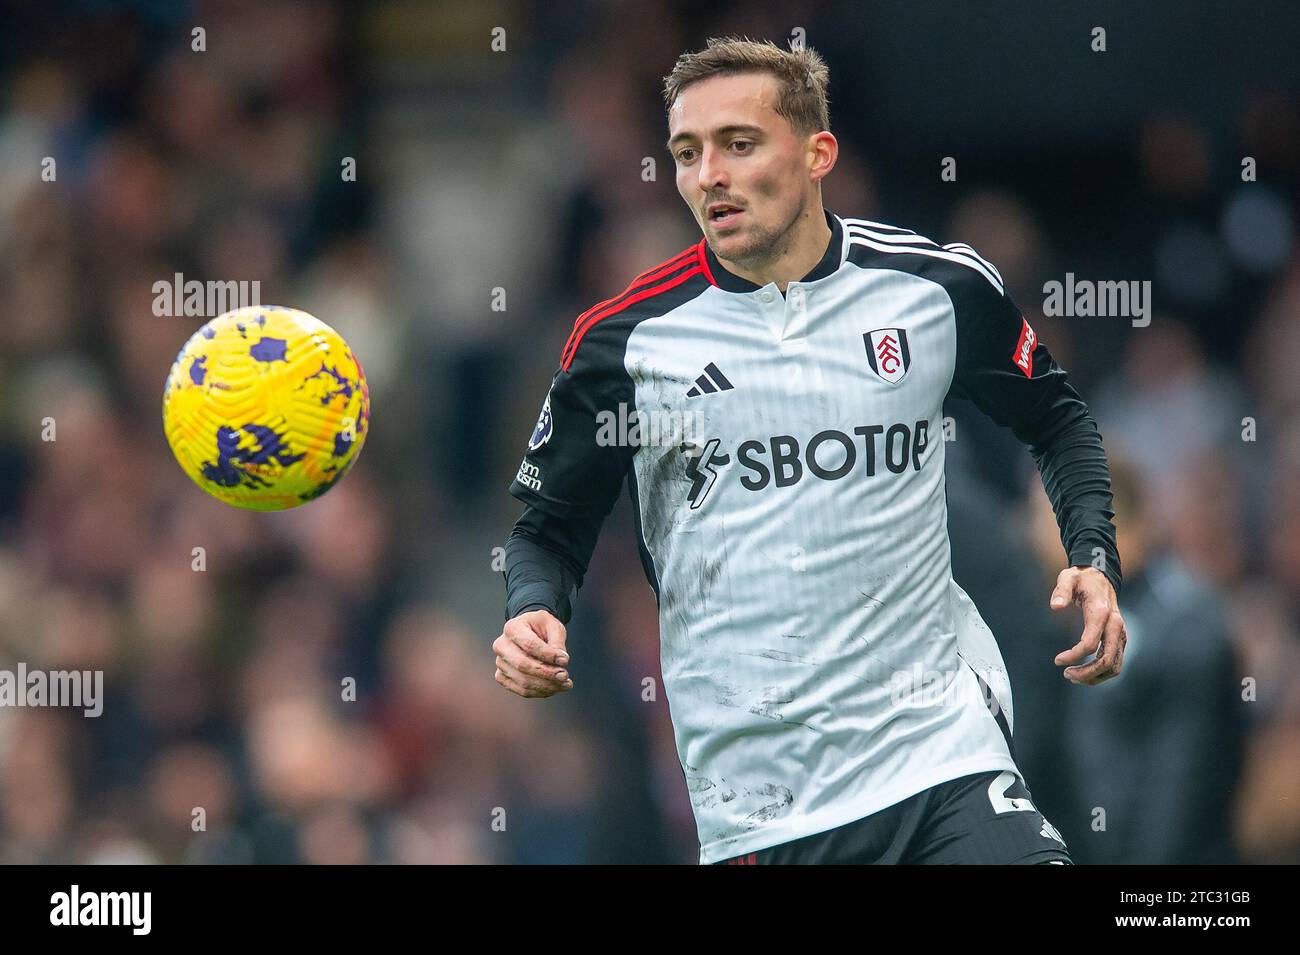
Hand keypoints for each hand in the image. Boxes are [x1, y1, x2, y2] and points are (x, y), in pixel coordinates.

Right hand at [493, 608, 572, 698]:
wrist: (531, 632)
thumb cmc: (541, 627)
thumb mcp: (553, 626)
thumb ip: (558, 642)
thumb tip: (561, 661)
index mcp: (512, 628)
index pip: (529, 645)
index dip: (548, 655)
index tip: (565, 660)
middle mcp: (502, 646)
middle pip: (523, 665)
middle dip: (547, 673)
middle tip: (565, 675)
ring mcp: (500, 663)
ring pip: (523, 681)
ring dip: (547, 686)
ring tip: (565, 684)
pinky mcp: (503, 677)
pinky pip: (521, 690)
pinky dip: (540, 692)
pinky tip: (554, 688)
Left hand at [1050, 566, 1125, 684]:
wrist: (1100, 577)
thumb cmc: (1081, 579)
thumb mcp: (1067, 578)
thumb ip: (1061, 591)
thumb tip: (1056, 606)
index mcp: (1102, 613)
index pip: (1090, 644)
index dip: (1073, 656)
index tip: (1057, 661)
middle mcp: (1116, 625)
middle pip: (1107, 660)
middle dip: (1087, 673)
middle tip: (1066, 675)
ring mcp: (1120, 633)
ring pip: (1115, 665)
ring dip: (1095, 676)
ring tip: (1074, 677)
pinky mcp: (1120, 638)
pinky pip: (1116, 662)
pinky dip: (1102, 672)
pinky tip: (1085, 673)